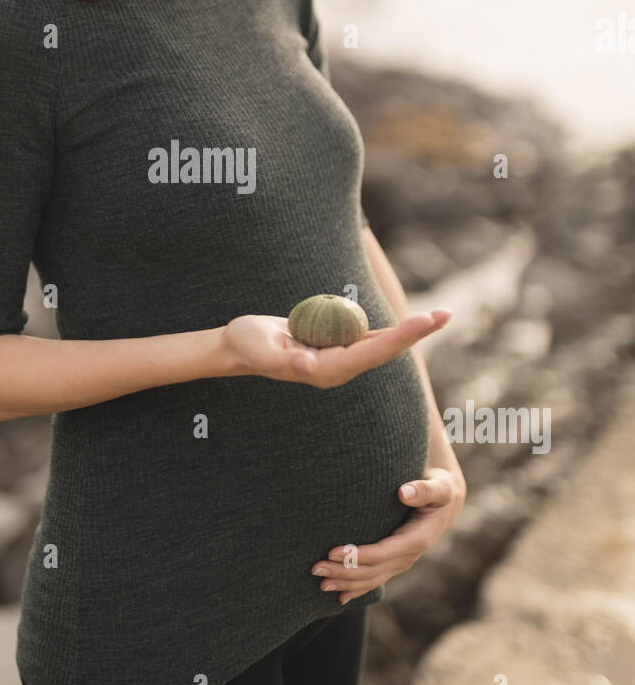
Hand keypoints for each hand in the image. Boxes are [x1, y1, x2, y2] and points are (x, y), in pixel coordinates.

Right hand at [223, 308, 451, 386]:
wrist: (237, 348)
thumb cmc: (247, 346)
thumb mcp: (263, 350)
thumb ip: (286, 360)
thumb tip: (310, 367)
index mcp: (328, 370)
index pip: (372, 351)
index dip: (401, 336)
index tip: (425, 321)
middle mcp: (339, 367)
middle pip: (386, 349)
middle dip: (416, 333)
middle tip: (447, 314)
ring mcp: (338, 357)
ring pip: (381, 343)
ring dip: (409, 331)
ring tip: (438, 317)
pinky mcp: (333, 347)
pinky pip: (365, 337)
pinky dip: (389, 330)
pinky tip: (409, 325)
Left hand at [311, 467, 465, 601]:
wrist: (446, 504)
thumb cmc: (439, 490)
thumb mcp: (439, 488)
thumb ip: (424, 489)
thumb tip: (404, 492)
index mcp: (417, 539)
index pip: (382, 553)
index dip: (356, 555)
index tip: (332, 552)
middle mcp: (408, 556)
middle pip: (372, 570)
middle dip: (344, 571)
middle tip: (316, 568)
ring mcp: (401, 562)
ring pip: (371, 579)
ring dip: (345, 582)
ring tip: (320, 583)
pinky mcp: (395, 563)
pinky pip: (375, 579)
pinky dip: (357, 589)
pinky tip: (340, 596)